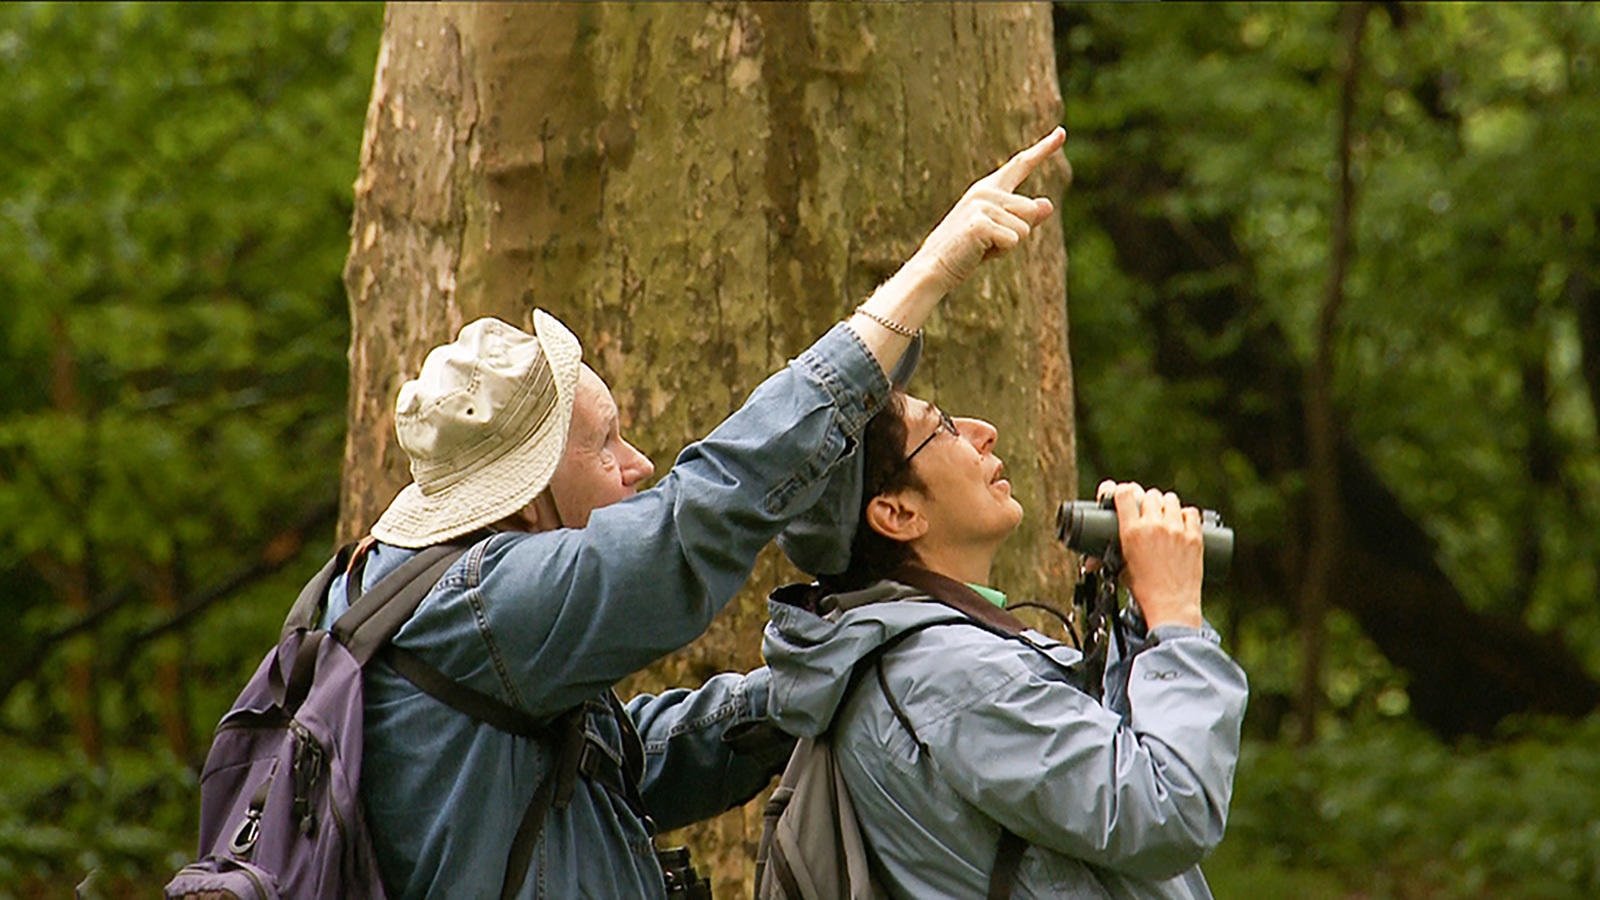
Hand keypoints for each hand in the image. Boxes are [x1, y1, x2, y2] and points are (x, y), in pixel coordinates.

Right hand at [910, 127, 1064, 293]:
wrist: (934, 268)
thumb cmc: (967, 252)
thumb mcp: (1001, 233)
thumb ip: (1025, 218)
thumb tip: (1048, 204)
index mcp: (987, 189)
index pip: (1021, 165)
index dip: (1043, 149)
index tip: (1061, 132)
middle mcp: (984, 191)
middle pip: (1029, 209)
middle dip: (1017, 232)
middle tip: (986, 243)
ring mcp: (981, 205)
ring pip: (1024, 228)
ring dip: (1008, 244)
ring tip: (981, 247)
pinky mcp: (980, 223)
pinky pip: (1014, 240)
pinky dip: (1000, 252)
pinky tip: (978, 251)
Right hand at [1097, 479, 1203, 629]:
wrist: (1172, 606)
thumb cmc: (1144, 591)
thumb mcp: (1120, 570)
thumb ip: (1105, 559)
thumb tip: (1089, 561)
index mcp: (1132, 532)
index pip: (1125, 493)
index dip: (1122, 490)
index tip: (1123, 495)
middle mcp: (1154, 526)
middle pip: (1149, 494)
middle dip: (1145, 500)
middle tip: (1145, 511)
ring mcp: (1176, 530)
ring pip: (1170, 499)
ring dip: (1165, 504)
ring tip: (1164, 515)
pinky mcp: (1194, 536)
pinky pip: (1190, 512)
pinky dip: (1185, 514)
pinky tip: (1181, 521)